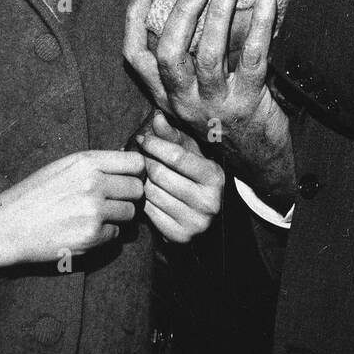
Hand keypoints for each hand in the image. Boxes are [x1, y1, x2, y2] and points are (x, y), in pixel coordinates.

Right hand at [0, 150, 145, 266]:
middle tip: (113, 201)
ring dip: (119, 217)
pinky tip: (84, 230)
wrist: (5, 227)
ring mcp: (94, 211)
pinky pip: (116, 235)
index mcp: (86, 161)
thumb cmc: (34, 195)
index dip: (136, 172)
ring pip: (130, 213)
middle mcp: (93, 183)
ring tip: (95, 216)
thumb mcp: (63, 166)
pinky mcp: (92, 237)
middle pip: (138, 189)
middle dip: (129, 196)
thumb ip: (95, 164)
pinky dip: (105, 235)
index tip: (128, 179)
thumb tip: (131, 164)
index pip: (136, 163)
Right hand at [124, 0, 295, 204]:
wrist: (256, 162)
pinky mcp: (247, 104)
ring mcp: (215, 105)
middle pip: (169, 55)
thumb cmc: (223, 116)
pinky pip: (253, 59)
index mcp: (165, 95)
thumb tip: (180, 7)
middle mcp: (184, 101)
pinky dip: (260, 26)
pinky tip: (268, 1)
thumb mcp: (191, 95)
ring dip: (218, 14)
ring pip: (209, 56)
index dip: (134, 20)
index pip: (136, 58)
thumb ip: (182, 62)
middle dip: (181, 14)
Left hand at [132, 110, 224, 241]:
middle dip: (145, 162)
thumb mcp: (190, 153)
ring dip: (141, 181)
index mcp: (215, 177)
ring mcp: (196, 222)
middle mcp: (209, 202)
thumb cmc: (193, 176)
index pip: (177, 156)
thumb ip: (172, 136)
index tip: (142, 139)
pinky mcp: (180, 236)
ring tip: (140, 174)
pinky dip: (141, 200)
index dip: (155, 145)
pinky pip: (148, 212)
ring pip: (151, 193)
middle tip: (139, 157)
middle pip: (160, 174)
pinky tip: (144, 193)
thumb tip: (156, 118)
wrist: (203, 215)